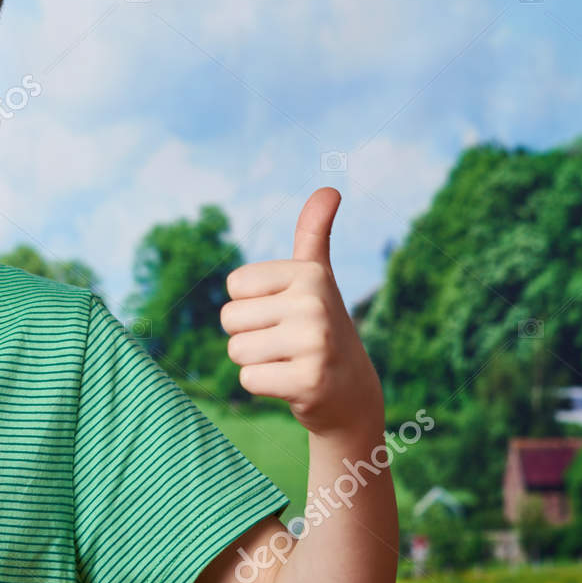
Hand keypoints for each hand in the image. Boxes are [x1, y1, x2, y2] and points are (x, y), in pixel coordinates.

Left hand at [220, 187, 383, 438]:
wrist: (351, 394)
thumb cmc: (321, 329)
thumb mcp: (317, 279)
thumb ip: (314, 234)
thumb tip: (329, 188)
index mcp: (310, 274)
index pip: (234, 286)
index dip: (250, 305)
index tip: (284, 314)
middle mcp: (315, 303)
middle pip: (230, 320)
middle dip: (250, 336)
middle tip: (286, 343)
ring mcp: (314, 343)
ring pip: (237, 350)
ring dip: (256, 362)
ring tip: (289, 361)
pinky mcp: (308, 381)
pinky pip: (248, 379)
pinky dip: (264, 386)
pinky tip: (293, 383)